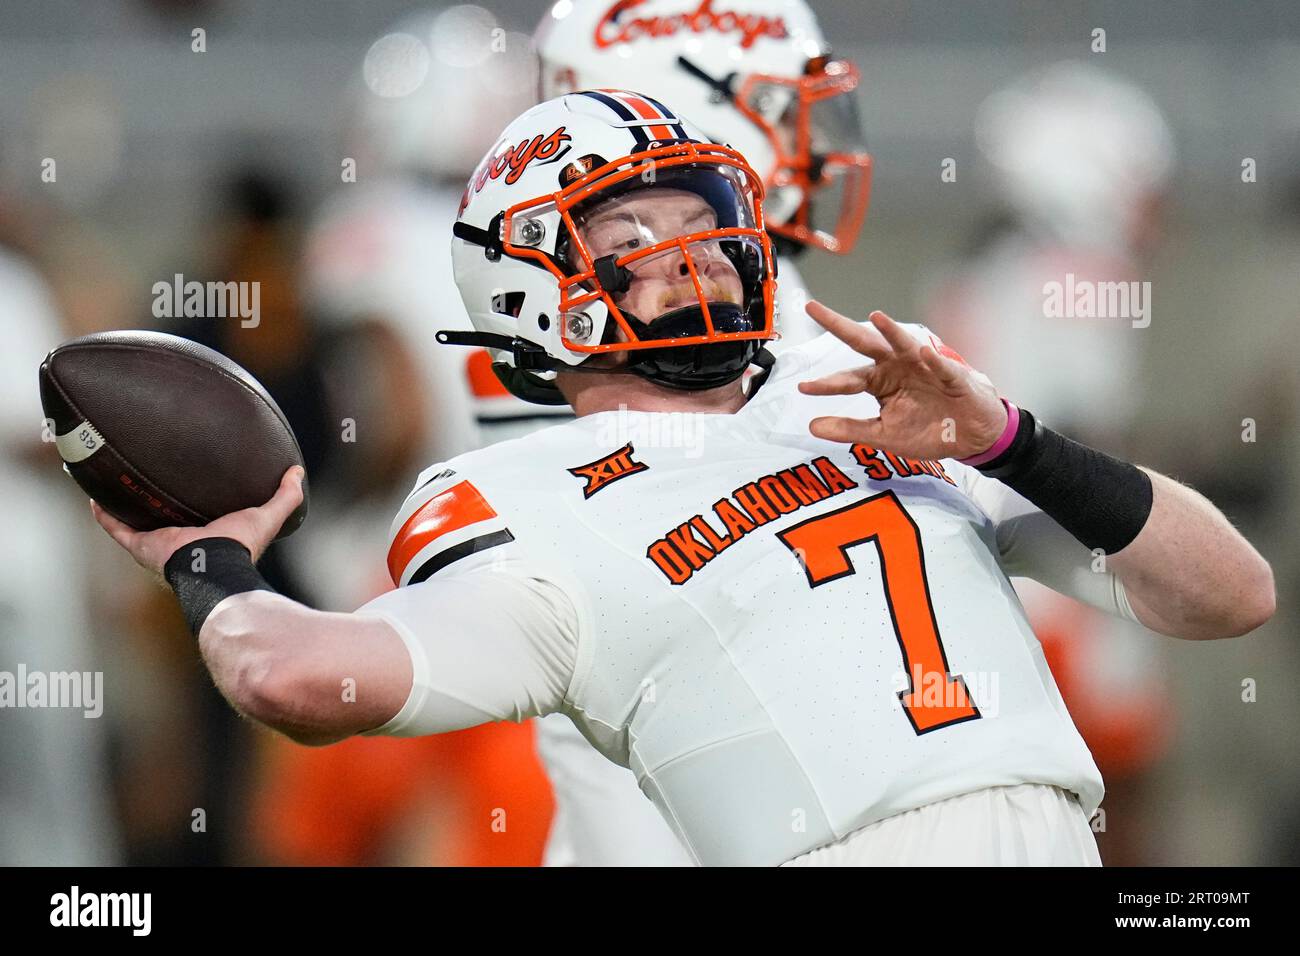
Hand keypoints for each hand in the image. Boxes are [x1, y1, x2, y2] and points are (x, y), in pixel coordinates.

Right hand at [91, 466, 305, 574]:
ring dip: (126, 505)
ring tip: (116, 482)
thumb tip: (297, 472)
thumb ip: (286, 496)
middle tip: (146, 474)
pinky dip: (105, 515)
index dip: (192, 502)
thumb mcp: (267, 515)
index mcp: (208, 535)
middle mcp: (181, 541)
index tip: (187, 481)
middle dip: (156, 501)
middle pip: (165, 518)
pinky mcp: (142, 546)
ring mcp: (159, 544)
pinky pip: (117, 529)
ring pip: (137, 523)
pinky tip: (94, 497)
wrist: (215, 567)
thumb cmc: (241, 545)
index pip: (198, 516)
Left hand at [798, 300, 1006, 459]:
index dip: (826, 384)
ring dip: (891, 331)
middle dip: (839, 325)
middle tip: (812, 308)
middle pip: (864, 343)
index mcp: (879, 382)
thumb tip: (813, 426)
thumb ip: (850, 429)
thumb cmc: (928, 430)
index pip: (847, 379)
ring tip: (876, 317)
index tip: (803, 387)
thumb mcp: (883, 435)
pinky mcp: (951, 376)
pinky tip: (925, 353)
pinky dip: (934, 361)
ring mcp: (924, 366)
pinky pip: (942, 368)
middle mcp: (896, 367)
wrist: (970, 437)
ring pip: (904, 344)